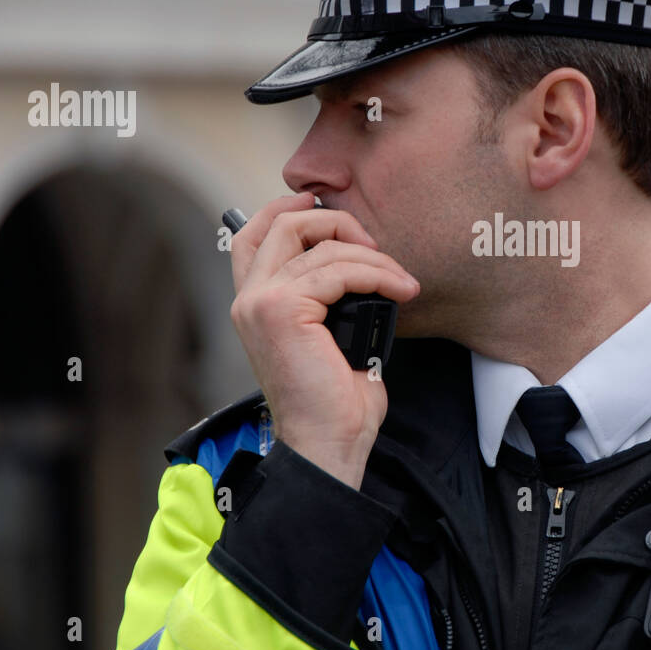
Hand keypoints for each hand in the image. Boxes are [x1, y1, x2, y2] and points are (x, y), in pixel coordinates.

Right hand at [228, 192, 419, 488]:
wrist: (328, 443)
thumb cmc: (335, 401)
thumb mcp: (330, 337)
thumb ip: (328, 296)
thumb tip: (363, 266)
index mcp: (254, 304)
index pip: (253, 235)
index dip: (287, 209)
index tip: (325, 205)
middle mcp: (249, 299)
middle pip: (284, 224)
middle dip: (336, 221)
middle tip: (375, 247)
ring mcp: (260, 302)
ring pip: (322, 247)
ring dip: (373, 257)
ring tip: (401, 282)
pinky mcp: (282, 309)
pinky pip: (338, 270)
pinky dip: (376, 274)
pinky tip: (400, 291)